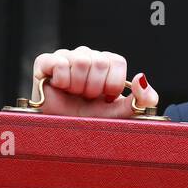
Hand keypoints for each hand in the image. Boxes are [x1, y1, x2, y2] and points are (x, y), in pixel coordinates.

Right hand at [30, 47, 158, 117]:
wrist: (63, 132)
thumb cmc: (91, 121)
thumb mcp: (122, 113)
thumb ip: (142, 99)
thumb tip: (141, 77)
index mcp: (106, 63)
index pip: (117, 61)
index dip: (112, 84)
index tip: (105, 98)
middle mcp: (87, 55)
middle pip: (100, 62)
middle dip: (95, 88)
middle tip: (87, 98)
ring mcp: (66, 56)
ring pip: (81, 61)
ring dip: (78, 86)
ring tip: (74, 95)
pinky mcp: (45, 61)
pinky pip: (60, 63)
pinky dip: (62, 81)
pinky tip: (60, 89)